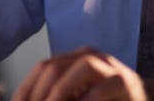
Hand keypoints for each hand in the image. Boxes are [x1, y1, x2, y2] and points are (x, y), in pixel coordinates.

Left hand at [13, 46, 146, 100]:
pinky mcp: (126, 82)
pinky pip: (103, 87)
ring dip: (59, 95)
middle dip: (38, 95)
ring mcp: (110, 66)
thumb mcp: (80, 98)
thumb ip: (62, 97)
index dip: (26, 89)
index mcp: (75, 60)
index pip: (43, 68)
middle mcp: (90, 57)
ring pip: (81, 69)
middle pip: (55, 67)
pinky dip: (88, 100)